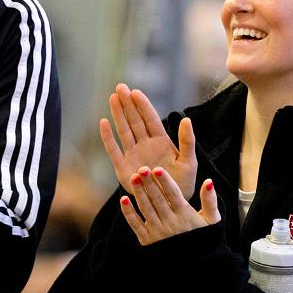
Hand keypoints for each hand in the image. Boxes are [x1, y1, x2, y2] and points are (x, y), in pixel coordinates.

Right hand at [100, 84, 196, 198]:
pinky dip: (108, 138)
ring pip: (123, 131)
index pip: (150, 119)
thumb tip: (187, 119)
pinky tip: (103, 123)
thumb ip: (187, 141)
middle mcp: (145, 145)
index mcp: (161, 142)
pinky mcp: (123, 169)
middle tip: (120, 87)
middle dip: (127, 104)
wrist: (170, 205)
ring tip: (112, 98)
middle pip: (134, 121)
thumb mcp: (189, 161)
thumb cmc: (182, 183)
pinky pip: (113, 151)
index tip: (135, 92)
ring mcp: (133, 156)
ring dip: (118, 115)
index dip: (143, 105)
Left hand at [119, 168, 219, 245]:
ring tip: (133, 178)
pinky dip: (128, 213)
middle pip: (157, 199)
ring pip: (146, 209)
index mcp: (185, 215)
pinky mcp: (147, 241)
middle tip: (142, 168)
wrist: (195, 265)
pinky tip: (123, 199)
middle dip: (149, 183)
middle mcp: (170, 223)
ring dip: (138, 193)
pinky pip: (135, 225)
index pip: (174, 195)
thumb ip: (210, 201)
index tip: (157, 169)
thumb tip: (209, 181)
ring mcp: (157, 232)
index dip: (165, 182)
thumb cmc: (203, 238)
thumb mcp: (211, 221)